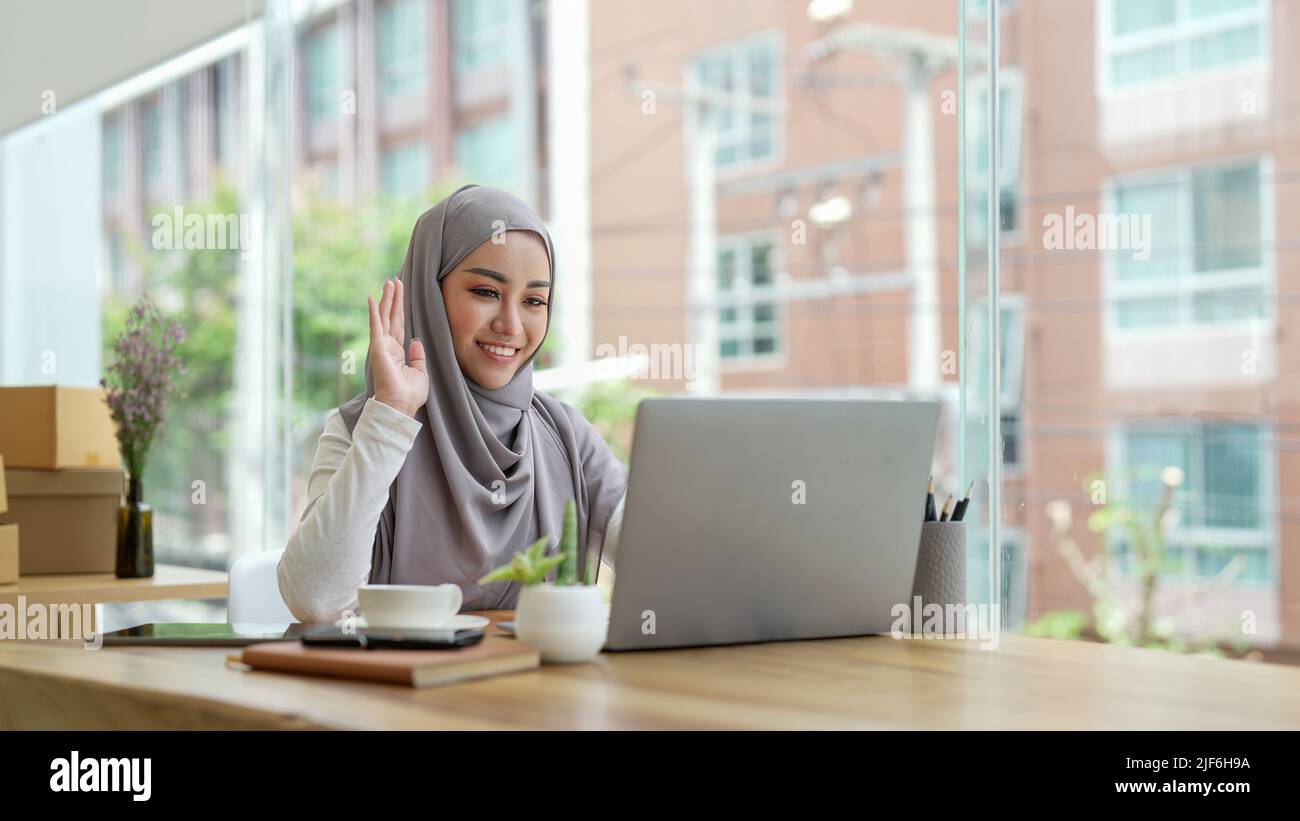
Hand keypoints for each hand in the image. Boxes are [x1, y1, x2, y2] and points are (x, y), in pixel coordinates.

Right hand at [367, 277, 427, 416]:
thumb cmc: (410, 394)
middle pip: (392, 316)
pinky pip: (376, 326)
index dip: (400, 308)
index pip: (399, 325)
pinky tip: (372, 298)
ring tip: (388, 282)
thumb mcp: (420, 372)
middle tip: (394, 280)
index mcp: (398, 352)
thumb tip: (416, 341)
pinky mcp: (377, 348)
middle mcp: (388, 346)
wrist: (400, 406)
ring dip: (386, 299)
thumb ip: (418, 356)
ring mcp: (381, 346)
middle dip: (393, 298)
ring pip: (385, 317)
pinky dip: (374, 312)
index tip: (400, 292)